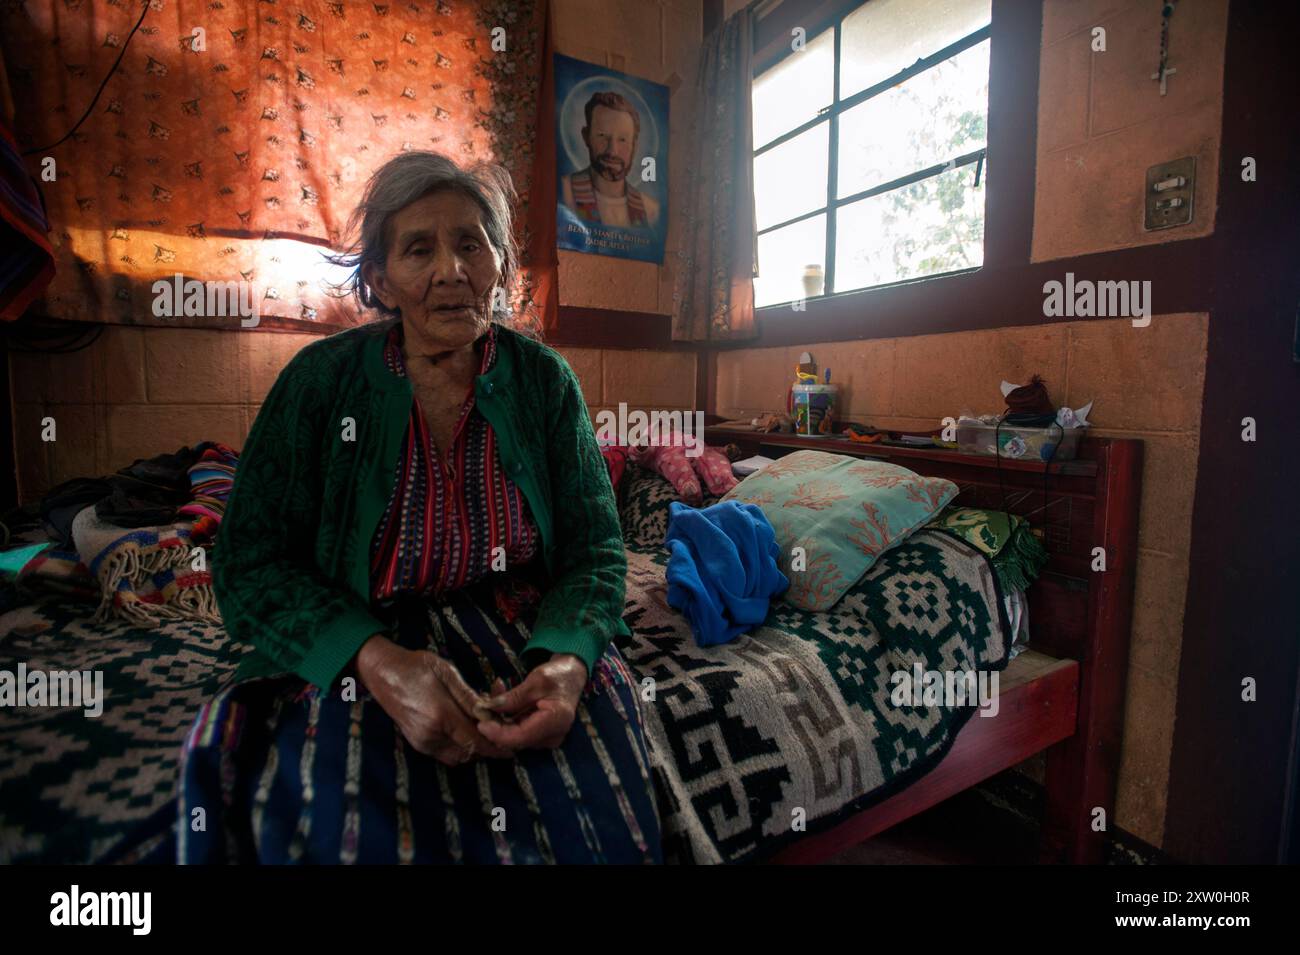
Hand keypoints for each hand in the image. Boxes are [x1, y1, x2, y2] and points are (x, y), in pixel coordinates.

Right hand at [356, 635, 513, 764]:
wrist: (382, 672)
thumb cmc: (416, 666)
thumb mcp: (447, 673)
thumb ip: (469, 697)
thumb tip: (490, 714)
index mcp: (440, 716)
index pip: (476, 741)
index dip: (496, 747)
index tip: (512, 748)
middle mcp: (430, 735)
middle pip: (469, 753)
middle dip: (486, 743)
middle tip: (496, 724)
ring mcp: (421, 742)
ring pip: (458, 755)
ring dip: (473, 745)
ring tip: (480, 721)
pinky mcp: (417, 742)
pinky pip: (446, 752)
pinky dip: (459, 744)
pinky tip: (463, 724)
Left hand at [477, 654, 588, 750]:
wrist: (571, 676)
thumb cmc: (557, 675)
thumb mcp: (535, 681)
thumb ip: (513, 697)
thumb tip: (489, 708)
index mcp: (556, 721)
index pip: (521, 736)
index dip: (498, 733)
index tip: (480, 723)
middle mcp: (553, 735)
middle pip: (515, 740)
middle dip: (495, 725)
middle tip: (482, 705)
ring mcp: (547, 738)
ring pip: (514, 737)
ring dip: (498, 721)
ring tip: (490, 697)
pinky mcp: (540, 735)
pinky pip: (517, 732)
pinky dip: (505, 720)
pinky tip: (498, 704)